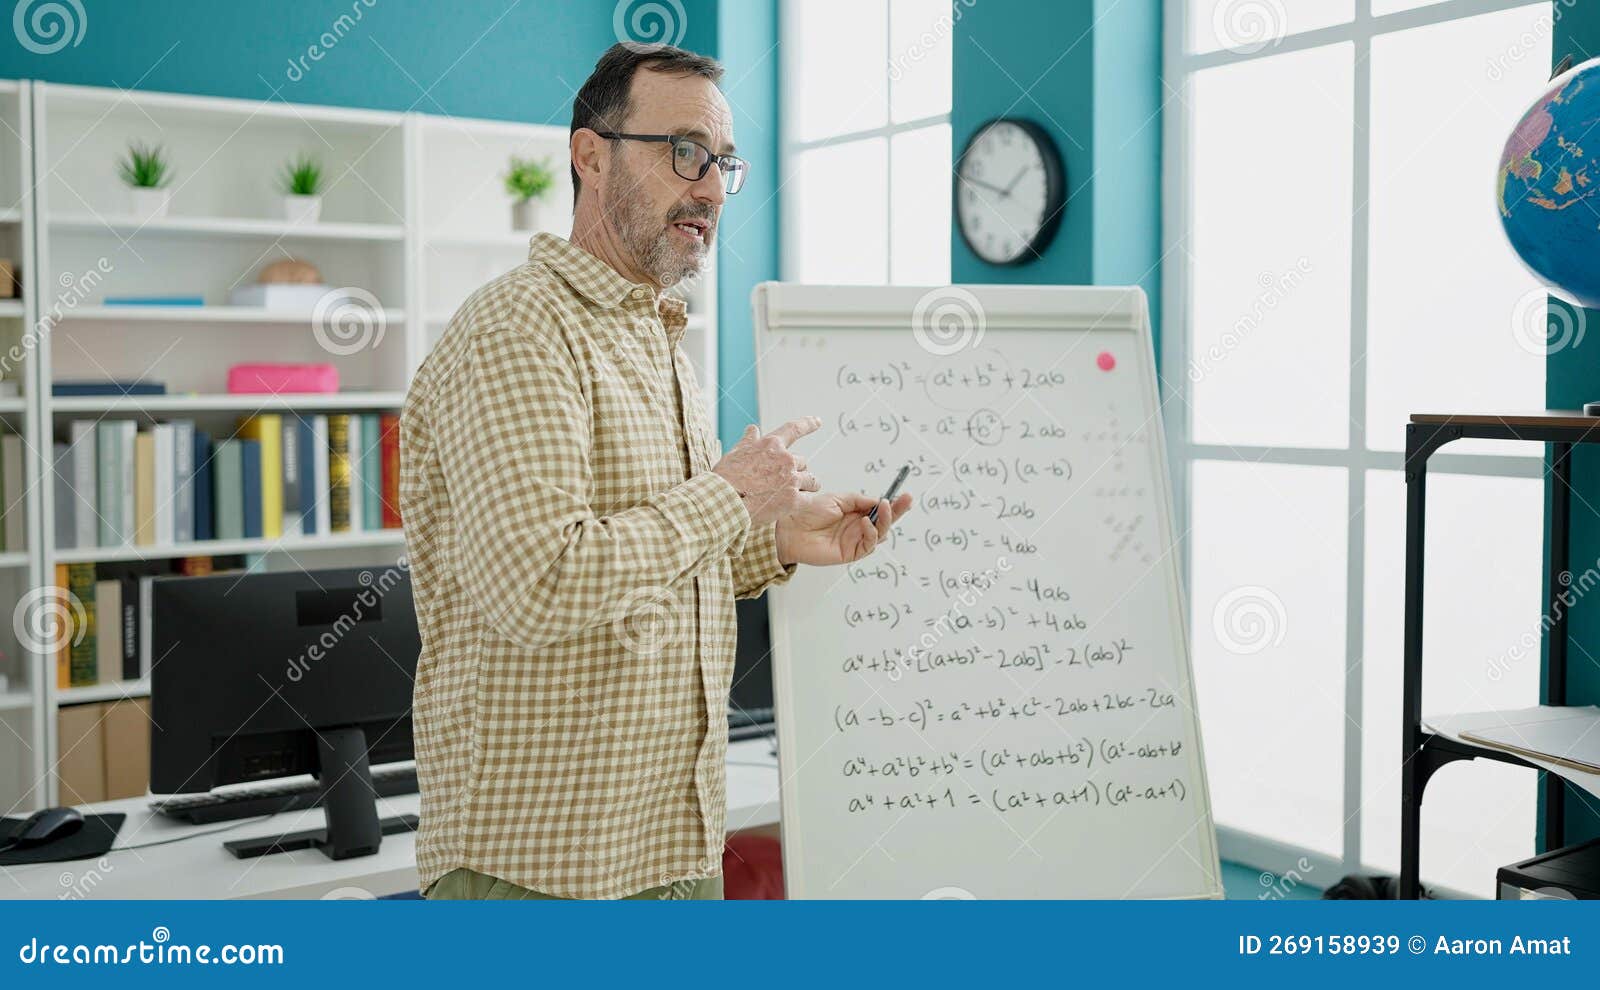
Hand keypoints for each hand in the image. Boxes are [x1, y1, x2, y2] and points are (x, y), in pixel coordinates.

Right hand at [713, 417, 821, 526]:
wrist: (725, 500)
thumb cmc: (726, 477)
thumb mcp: (736, 452)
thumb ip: (749, 440)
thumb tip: (753, 428)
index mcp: (772, 445)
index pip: (794, 429)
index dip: (808, 424)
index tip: (818, 421)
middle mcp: (786, 459)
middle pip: (802, 461)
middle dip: (796, 470)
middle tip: (783, 481)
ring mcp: (791, 479)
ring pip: (811, 480)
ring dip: (807, 485)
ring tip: (797, 492)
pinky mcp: (794, 500)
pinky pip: (809, 499)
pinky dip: (805, 501)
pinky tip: (797, 505)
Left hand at [774, 491, 913, 566]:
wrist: (790, 527)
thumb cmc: (809, 511)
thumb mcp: (839, 499)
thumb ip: (860, 500)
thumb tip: (880, 501)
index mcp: (856, 513)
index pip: (880, 510)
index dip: (894, 504)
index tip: (904, 495)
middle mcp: (858, 527)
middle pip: (885, 522)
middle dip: (897, 512)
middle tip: (906, 501)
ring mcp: (855, 541)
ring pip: (880, 534)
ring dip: (886, 521)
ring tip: (884, 507)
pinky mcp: (850, 553)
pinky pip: (868, 545)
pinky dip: (871, 533)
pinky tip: (866, 522)